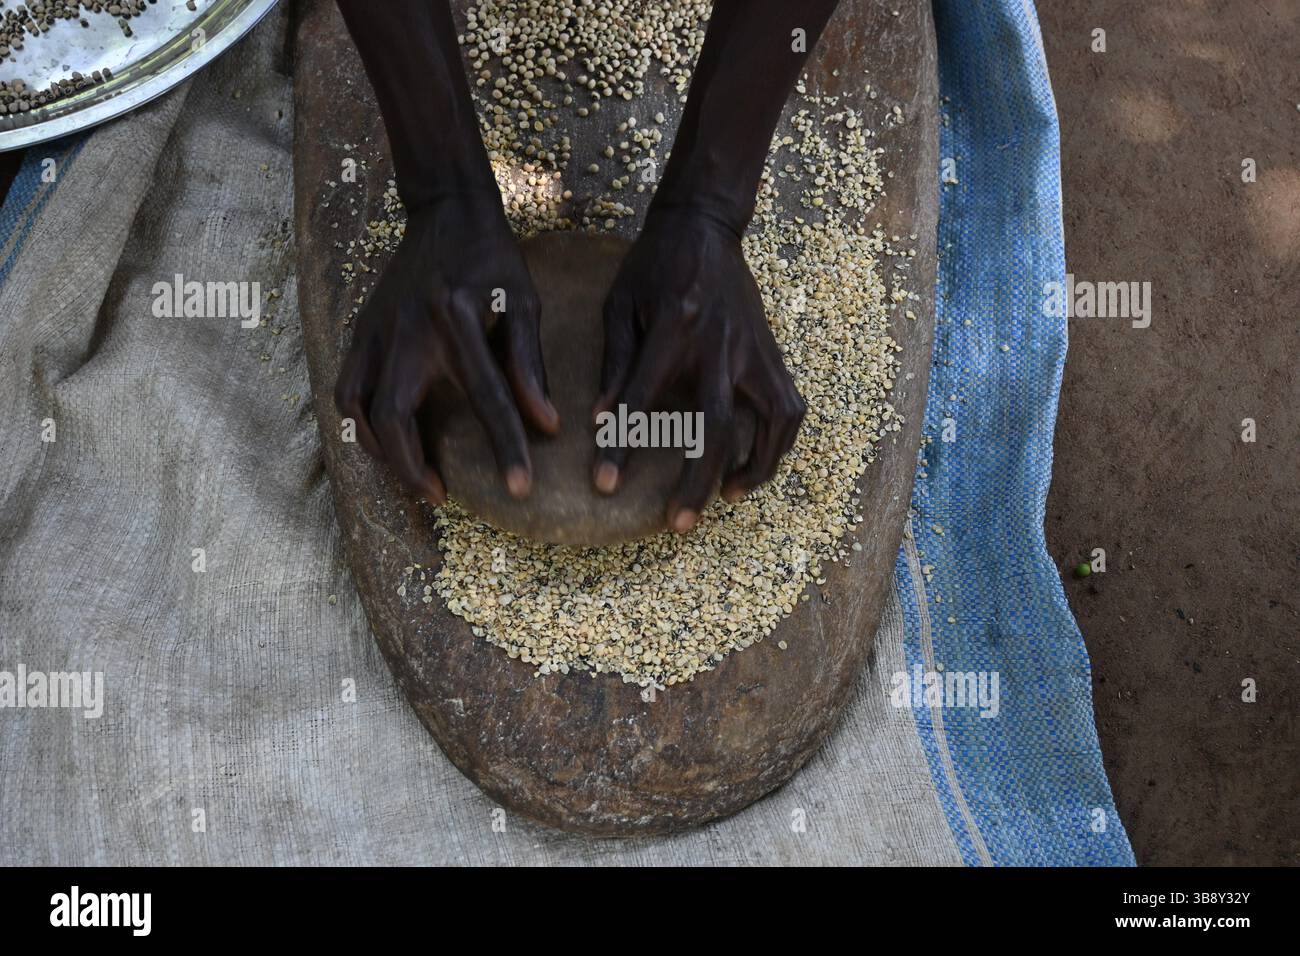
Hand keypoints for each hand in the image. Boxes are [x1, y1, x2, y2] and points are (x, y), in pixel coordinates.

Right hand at [335, 196, 557, 503]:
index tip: (521, 488)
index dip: (506, 447)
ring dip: (382, 452)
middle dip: (413, 468)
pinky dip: (361, 424)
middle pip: (394, 419)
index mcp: (457, 320)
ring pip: (358, 410)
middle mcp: (407, 331)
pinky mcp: (360, 331)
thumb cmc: (492, 258)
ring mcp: (375, 332)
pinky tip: (387, 441)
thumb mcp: (523, 301)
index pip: (486, 399)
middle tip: (441, 497)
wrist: (444, 211)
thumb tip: (546, 424)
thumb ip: (529, 364)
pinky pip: (347, 390)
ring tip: (413, 474)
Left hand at [594, 206, 806, 531]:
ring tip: (730, 496)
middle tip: (679, 524)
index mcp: (673, 329)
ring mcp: (754, 349)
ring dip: (756, 467)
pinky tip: (757, 462)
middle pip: (716, 426)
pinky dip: (779, 442)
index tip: (605, 485)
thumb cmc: (653, 265)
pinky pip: (789, 407)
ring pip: (772, 422)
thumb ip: (615, 364)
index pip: (643, 399)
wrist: (705, 226)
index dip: (622, 445)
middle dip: (697, 481)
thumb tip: (602, 422)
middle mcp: (720, 344)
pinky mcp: (772, 352)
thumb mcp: (620, 305)